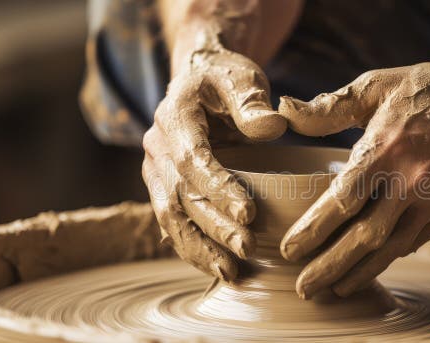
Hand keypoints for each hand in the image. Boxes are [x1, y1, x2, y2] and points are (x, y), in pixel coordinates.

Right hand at [142, 47, 285, 281]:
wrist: (198, 79)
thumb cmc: (224, 78)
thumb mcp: (241, 77)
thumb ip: (253, 101)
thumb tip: (274, 127)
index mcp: (174, 117)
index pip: (192, 159)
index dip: (218, 188)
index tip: (249, 213)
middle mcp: (156, 147)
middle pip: (180, 195)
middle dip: (213, 226)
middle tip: (246, 248)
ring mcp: (155, 171)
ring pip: (171, 217)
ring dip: (199, 248)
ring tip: (231, 272)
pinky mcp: (163, 188)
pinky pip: (173, 223)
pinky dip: (193, 248)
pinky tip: (218, 268)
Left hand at [278, 62, 429, 297]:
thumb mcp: (379, 86)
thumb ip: (330, 107)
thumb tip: (285, 112)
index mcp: (387, 149)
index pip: (343, 199)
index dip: (314, 229)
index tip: (289, 250)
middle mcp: (411, 182)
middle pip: (364, 236)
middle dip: (330, 266)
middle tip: (304, 288)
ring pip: (390, 249)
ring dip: (359, 274)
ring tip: (333, 291)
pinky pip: (412, 243)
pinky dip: (388, 259)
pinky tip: (367, 269)